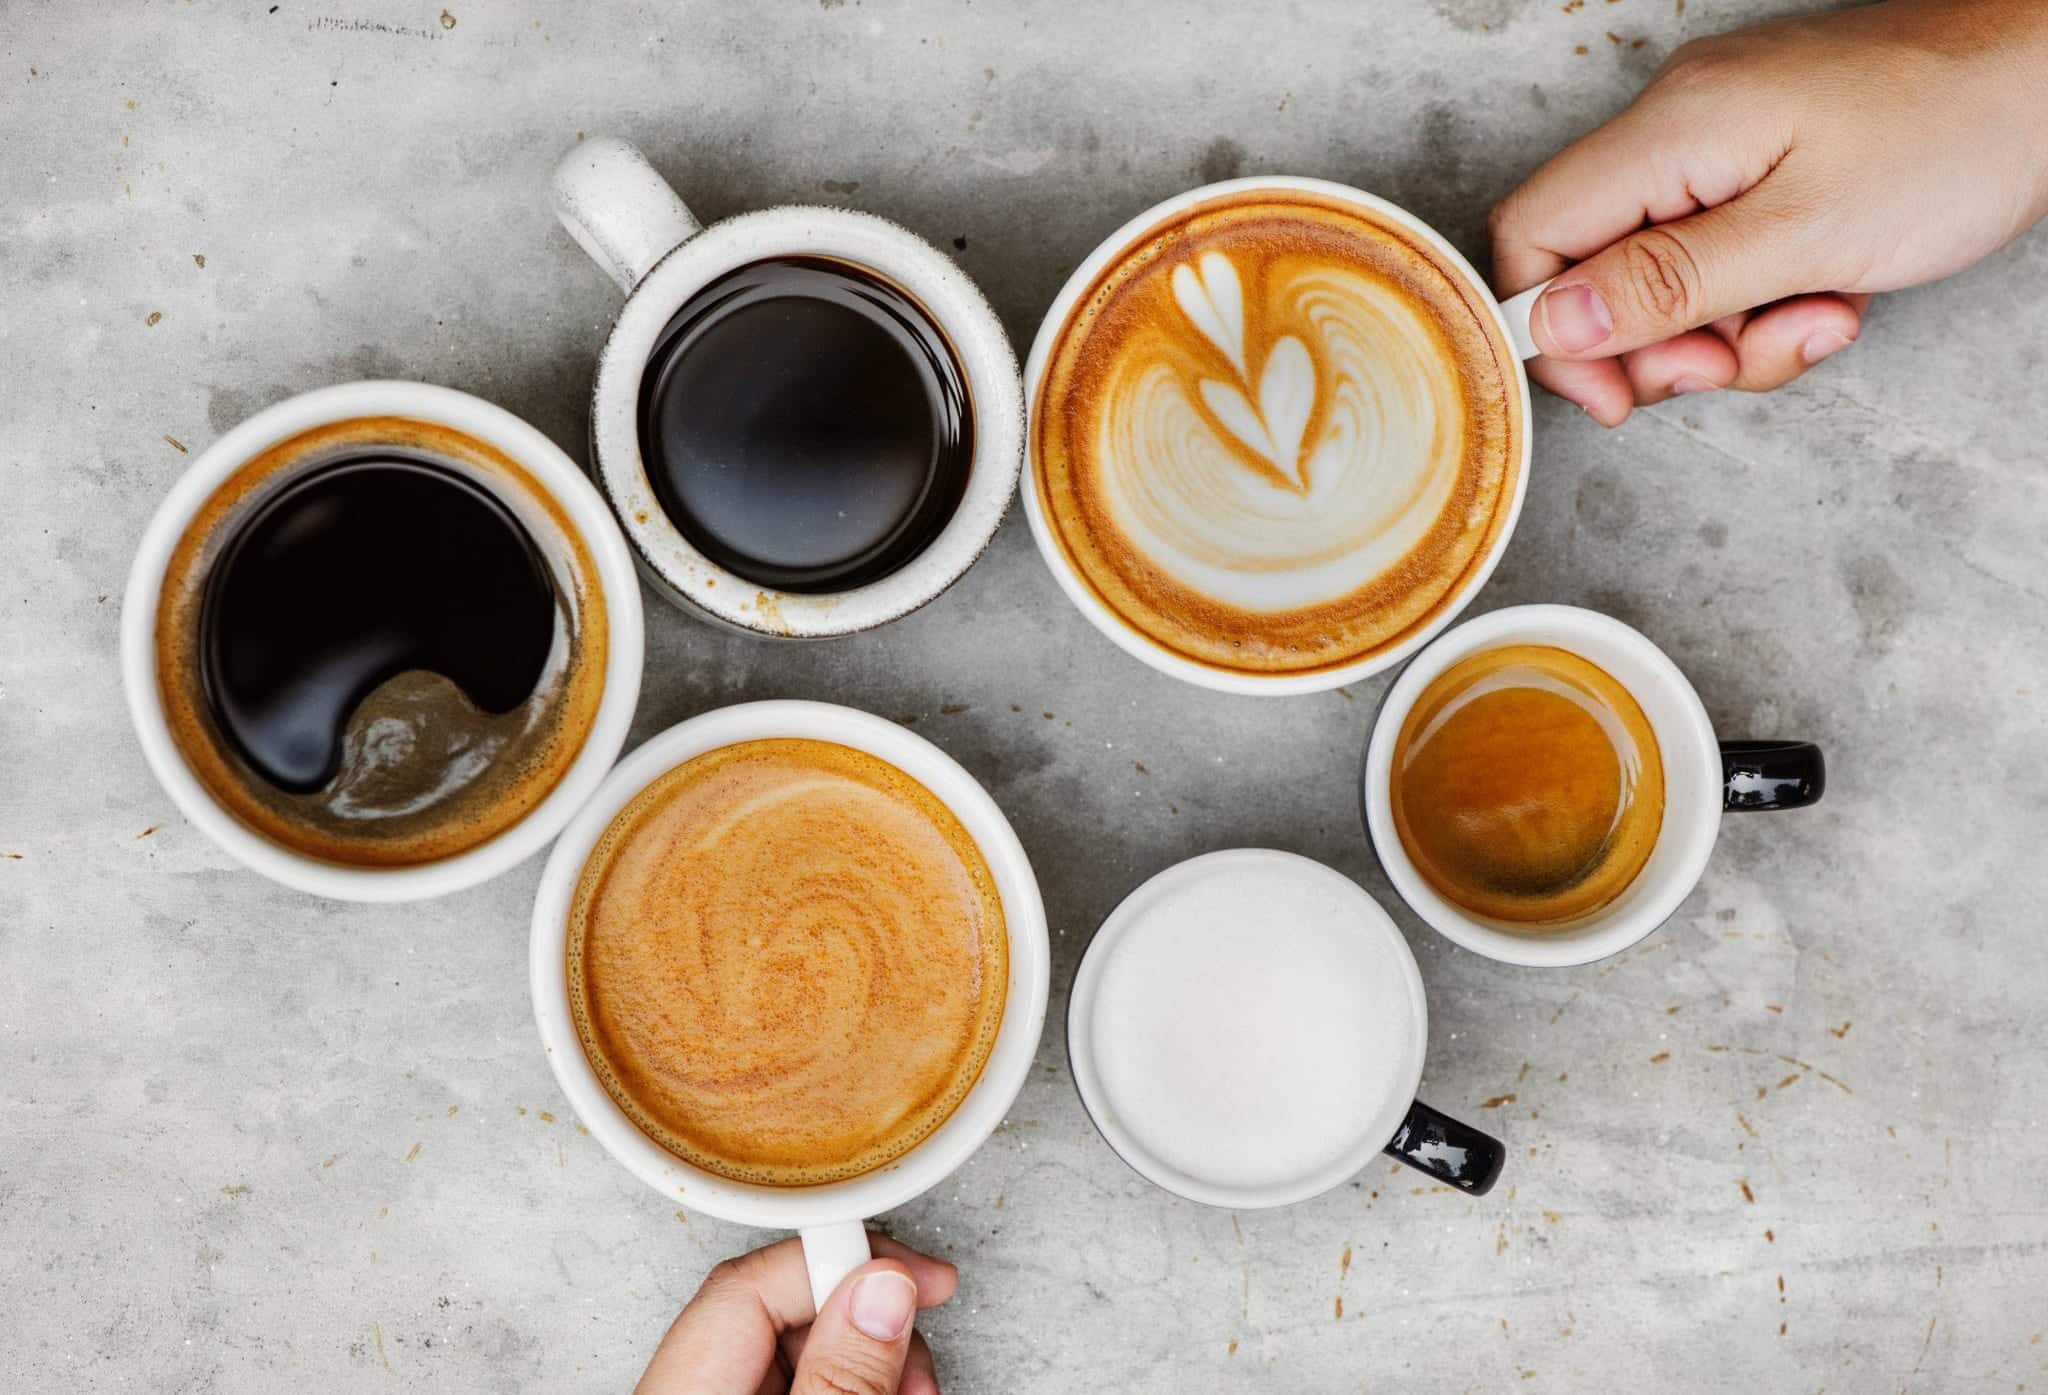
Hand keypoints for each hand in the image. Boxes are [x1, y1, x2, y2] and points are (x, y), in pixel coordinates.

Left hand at [634, 1235, 956, 1394]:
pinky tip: (883, 1394)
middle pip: (781, 1314)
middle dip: (868, 1322)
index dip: (841, 1261)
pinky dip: (847, 1385)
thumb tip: (881, 1290)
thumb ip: (841, 1375)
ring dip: (868, 1359)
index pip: (751, 1282)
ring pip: (797, 1351)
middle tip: (920, 1356)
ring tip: (911, 1392)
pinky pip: (796, 1383)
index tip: (917, 1275)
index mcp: (680, 1392)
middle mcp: (685, 1393)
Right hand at [1490, 0, 2047, 424]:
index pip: (1535, 234)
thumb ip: (1668, 284)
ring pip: (1666, 281)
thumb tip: (1554, 322)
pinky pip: (1724, 261)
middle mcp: (1680, 130)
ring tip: (1816, 319)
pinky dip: (1766, 302)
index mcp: (1672, 131)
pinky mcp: (1765, 167)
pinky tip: (1832, 294)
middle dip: (1662, 344)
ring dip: (1729, 334)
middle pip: (1597, 269)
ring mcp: (1722, 147)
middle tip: (1732, 363)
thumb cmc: (1960, 133)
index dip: (1553, 328)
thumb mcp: (1806, 235)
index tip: (1617, 392)